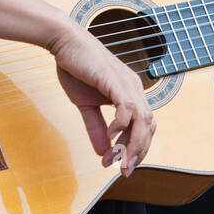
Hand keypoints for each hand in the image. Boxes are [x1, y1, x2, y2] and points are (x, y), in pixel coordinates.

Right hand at [46, 22, 155, 175]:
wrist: (65, 42)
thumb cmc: (76, 68)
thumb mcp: (85, 105)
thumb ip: (96, 128)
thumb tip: (104, 152)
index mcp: (130, 93)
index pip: (144, 126)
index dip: (136, 148)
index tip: (122, 165)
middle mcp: (134, 89)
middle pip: (148, 126)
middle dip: (138, 151)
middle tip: (124, 170)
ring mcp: (128, 84)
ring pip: (142, 120)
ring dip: (132, 144)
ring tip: (119, 161)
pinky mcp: (115, 81)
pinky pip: (126, 108)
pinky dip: (120, 125)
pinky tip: (109, 136)